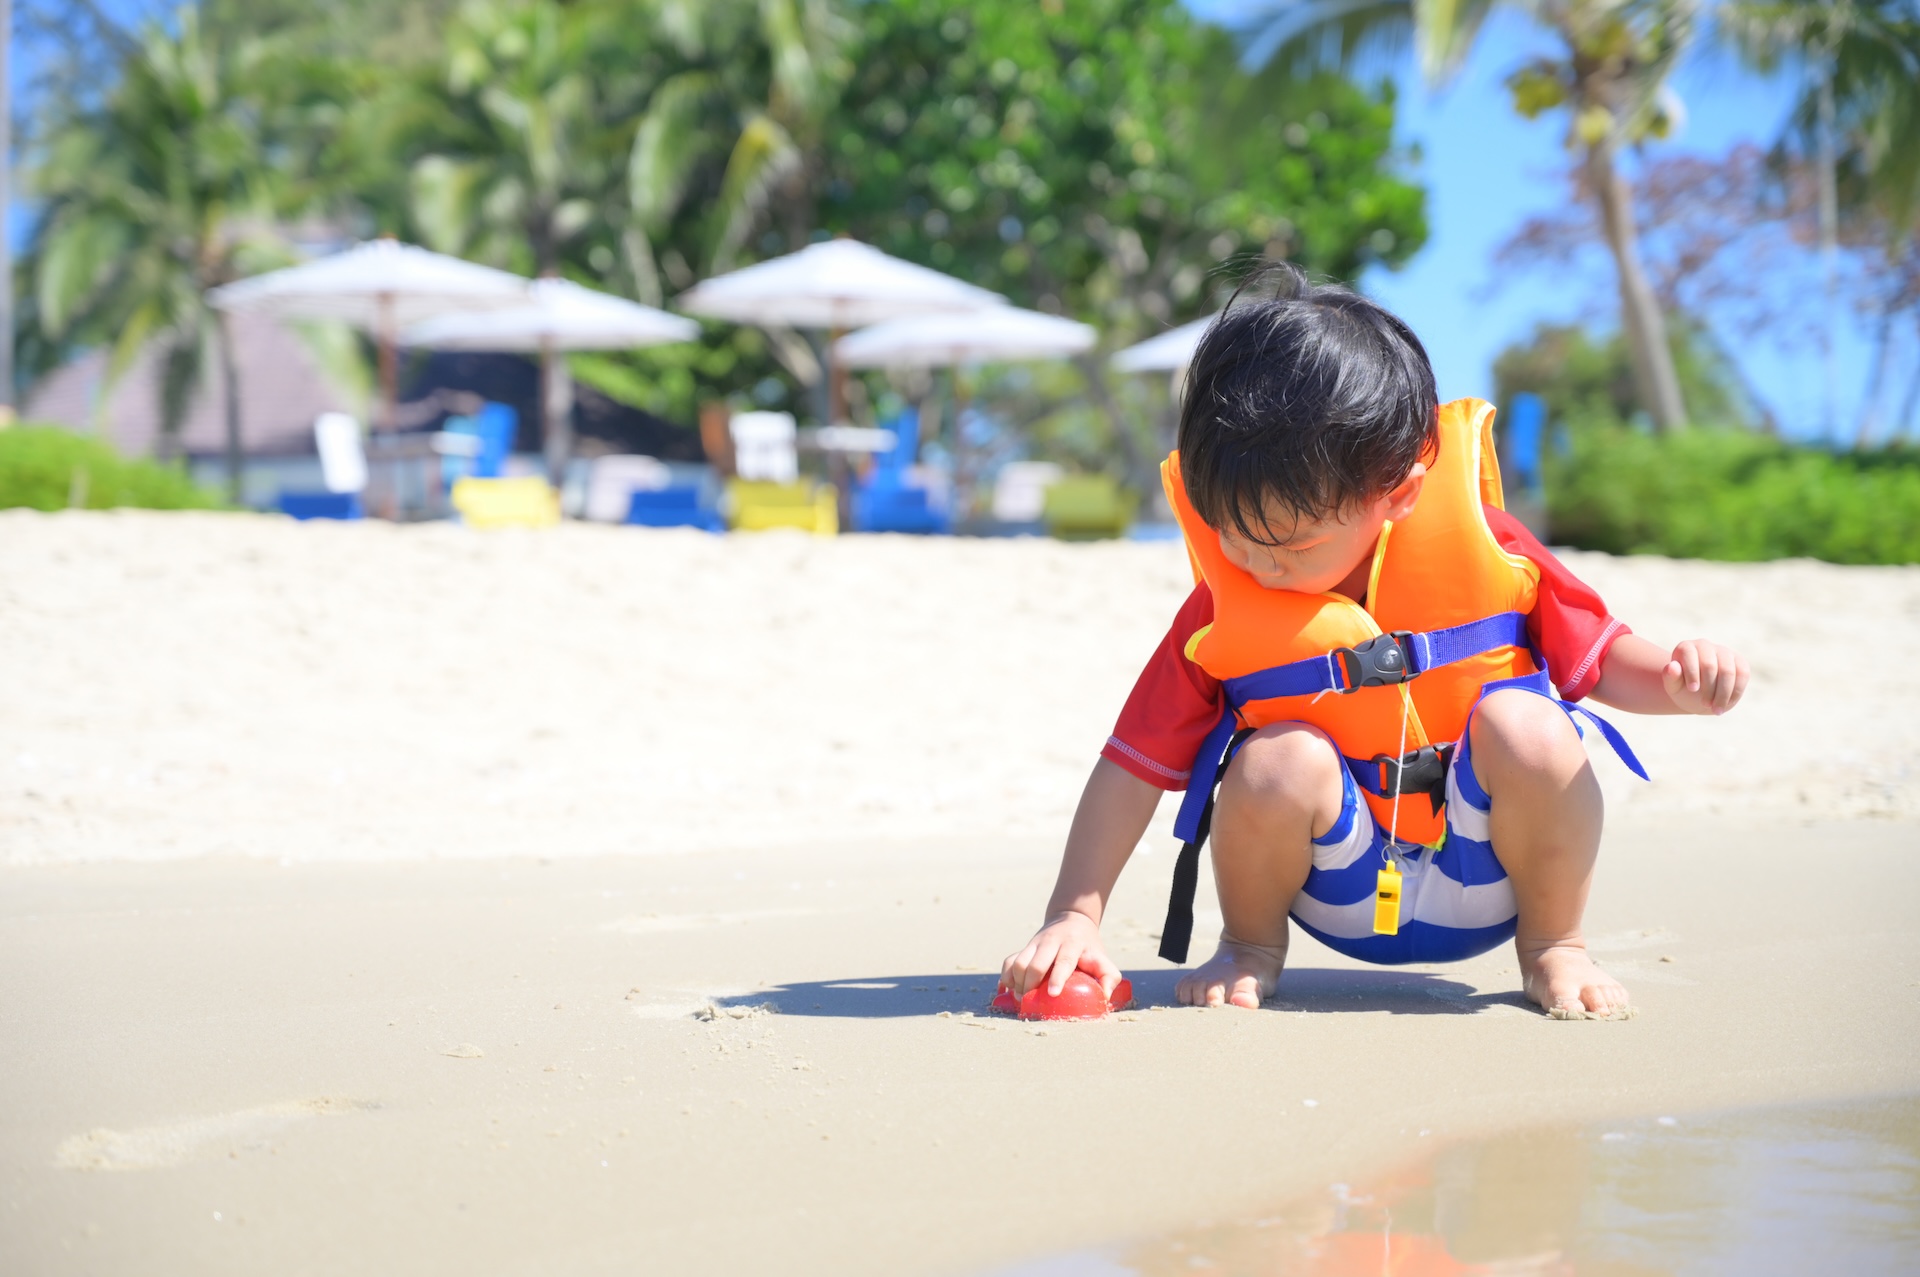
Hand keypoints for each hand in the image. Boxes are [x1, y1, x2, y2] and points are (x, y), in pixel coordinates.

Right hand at [1000, 910, 1122, 999]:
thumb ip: (1109, 976)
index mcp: (1072, 944)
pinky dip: (1006, 976)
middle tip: (1030, 1001)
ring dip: (1017, 983)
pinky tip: (1008, 989)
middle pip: (1034, 963)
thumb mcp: (1102, 957)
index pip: (1063, 961)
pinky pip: (1008, 961)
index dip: (1057, 977)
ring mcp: (1034, 943)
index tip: (1053, 994)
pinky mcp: (1024, 947)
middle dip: (1030, 985)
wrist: (1072, 919)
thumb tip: (1106, 997)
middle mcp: (1051, 942)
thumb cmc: (1088, 946)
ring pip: (1018, 962)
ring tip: (1021, 997)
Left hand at [1661, 638, 1749, 714]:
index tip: (1692, 690)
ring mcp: (1724, 652)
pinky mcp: (1739, 661)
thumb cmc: (1682, 688)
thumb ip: (1670, 677)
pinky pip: (1742, 674)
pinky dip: (1735, 691)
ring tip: (1716, 710)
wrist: (1698, 694)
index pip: (1690, 656)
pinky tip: (1727, 704)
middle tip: (1705, 704)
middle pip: (1710, 665)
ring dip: (1723, 693)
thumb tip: (1672, 666)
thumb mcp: (1673, 687)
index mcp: (1686, 648)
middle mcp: (1705, 645)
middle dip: (1708, 688)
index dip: (1692, 673)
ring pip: (1728, 671)